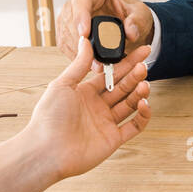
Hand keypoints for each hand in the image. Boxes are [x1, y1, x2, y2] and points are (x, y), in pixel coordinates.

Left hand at [0, 37, 151, 191]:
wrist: (47, 151)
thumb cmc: (49, 118)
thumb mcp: (63, 84)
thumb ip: (79, 64)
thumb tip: (85, 40)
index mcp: (85, 93)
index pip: (111, 74)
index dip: (127, 63)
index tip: (142, 51)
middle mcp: (97, 107)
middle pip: (122, 88)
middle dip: (134, 76)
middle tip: (144, 65)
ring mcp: (106, 123)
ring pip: (130, 105)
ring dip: (139, 93)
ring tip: (145, 84)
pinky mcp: (113, 139)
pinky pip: (134, 126)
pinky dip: (142, 115)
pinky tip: (144, 104)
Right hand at [56, 0, 154, 61]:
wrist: (127, 23)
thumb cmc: (132, 13)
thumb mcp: (141, 14)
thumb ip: (137, 21)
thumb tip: (131, 33)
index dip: (81, 16)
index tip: (84, 33)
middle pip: (70, 19)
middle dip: (81, 42)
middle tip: (95, 60)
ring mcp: (68, 13)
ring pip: (65, 33)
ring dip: (78, 52)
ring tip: (97, 65)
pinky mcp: (64, 29)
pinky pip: (64, 44)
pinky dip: (75, 56)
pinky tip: (88, 64)